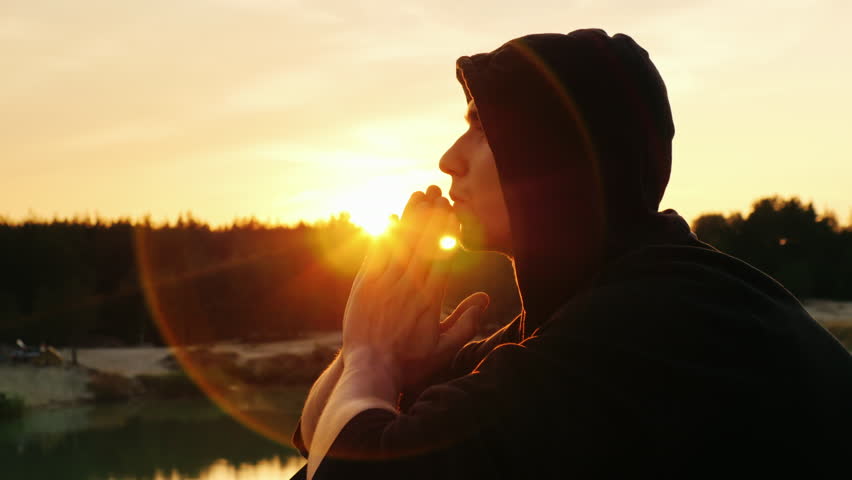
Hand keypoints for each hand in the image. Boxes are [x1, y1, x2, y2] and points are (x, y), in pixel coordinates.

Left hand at [340, 186, 486, 385]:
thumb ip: (466, 323)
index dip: (449, 233)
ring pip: (401, 243)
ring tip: (420, 195)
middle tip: (440, 193)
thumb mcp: (444, 349)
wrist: (369, 372)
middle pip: (423, 244)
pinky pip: (376, 253)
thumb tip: (485, 297)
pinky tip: (391, 218)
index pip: (443, 258)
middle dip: (433, 216)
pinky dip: (384, 234)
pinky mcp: (363, 286)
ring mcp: (384, 285)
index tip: (455, 213)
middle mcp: (408, 288)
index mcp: (430, 301)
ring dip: (411, 217)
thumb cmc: (410, 364)